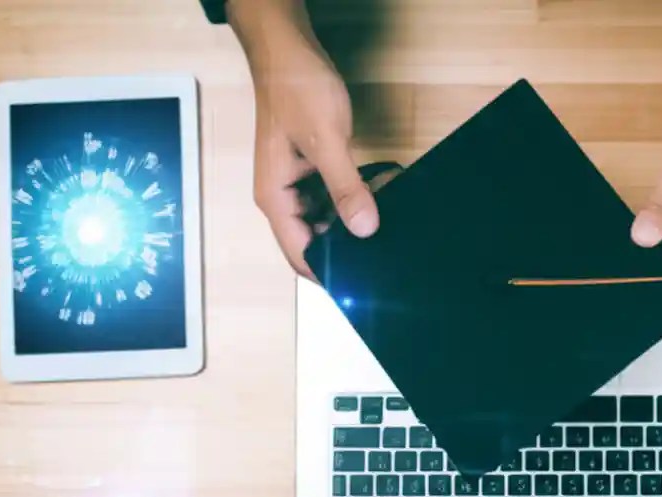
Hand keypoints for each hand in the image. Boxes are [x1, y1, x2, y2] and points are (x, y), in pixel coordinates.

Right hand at [228, 0, 377, 276]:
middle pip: (315, 239)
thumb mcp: (326, 142)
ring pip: (328, 217)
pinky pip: (335, 193)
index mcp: (274, 198)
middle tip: (387, 244)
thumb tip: (364, 230)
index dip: (328, 273)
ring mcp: (296, 182)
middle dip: (349, 243)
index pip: (299, 255)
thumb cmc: (296, 90)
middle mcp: (282, 196)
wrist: (289, 50)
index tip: (362, 282)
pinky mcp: (311, 168)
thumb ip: (345, 188)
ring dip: (356, 216)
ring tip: (387, 208)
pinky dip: (357, 193)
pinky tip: (381, 186)